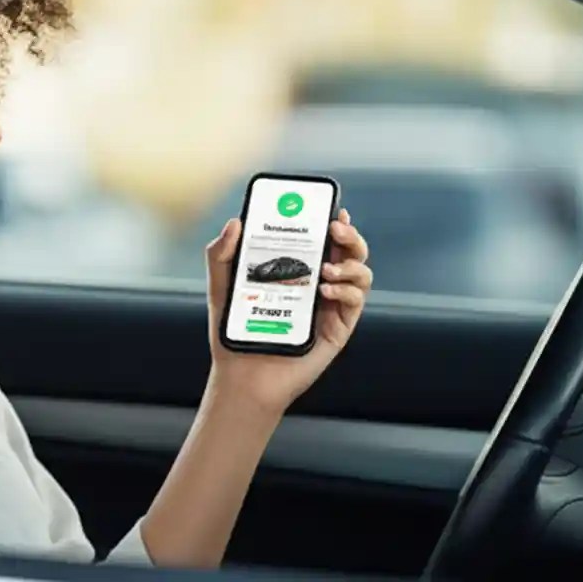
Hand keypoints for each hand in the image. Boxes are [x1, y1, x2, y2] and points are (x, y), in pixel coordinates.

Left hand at [205, 208, 371, 416]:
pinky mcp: (339, 328)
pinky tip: (327, 290)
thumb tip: (235, 222)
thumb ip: (221, 254)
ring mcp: (332, 305)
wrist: (242, 376)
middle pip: (349, 250)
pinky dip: (347, 290)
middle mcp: (320, 283)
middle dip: (349, 234)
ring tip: (327, 267)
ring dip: (351, 262)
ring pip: (361, 272)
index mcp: (298, 268)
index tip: (330, 207)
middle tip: (335, 227)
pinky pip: (355, 301)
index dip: (333, 220)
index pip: (323, 238)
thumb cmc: (235, 330)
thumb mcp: (221, 286)